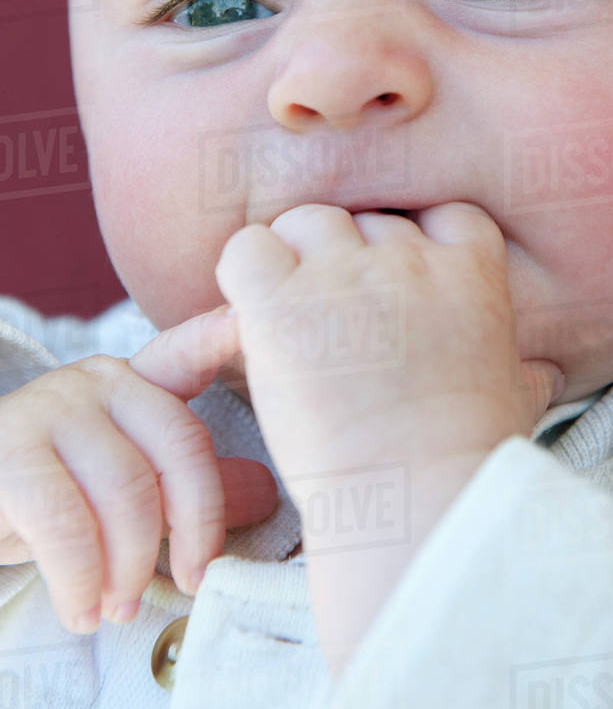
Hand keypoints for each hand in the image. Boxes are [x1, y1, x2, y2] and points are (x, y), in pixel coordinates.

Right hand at [0, 307, 277, 633]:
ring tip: (121, 605)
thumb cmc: (51, 495)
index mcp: (134, 384)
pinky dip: (82, 580)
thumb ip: (192, 485)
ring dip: (133, 565)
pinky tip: (83, 609)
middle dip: (197, 527)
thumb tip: (267, 491)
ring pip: (127, 490)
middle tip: (192, 582)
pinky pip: (66, 523)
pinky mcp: (9, 452)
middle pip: (180, 445)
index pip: (182, 355)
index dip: (216, 338)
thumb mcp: (126, 488)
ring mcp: (52, 408)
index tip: (247, 322)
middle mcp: (98, 382)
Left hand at [215, 202, 561, 668]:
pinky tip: (254, 317)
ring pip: (306, 222)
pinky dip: (245, 272)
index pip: (441, 214)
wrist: (418, 502)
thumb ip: (525, 372)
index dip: (414, 243)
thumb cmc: (469, 461)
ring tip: (293, 318)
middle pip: (366, 220)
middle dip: (351, 260)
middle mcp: (407, 257)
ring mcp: (343, 274)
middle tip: (339, 320)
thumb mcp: (516, 402)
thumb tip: (544, 376)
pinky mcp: (280, 302)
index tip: (399, 286)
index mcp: (473, 270)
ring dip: (295, 260)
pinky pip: (247, 248)